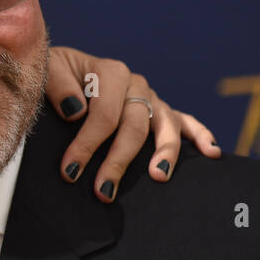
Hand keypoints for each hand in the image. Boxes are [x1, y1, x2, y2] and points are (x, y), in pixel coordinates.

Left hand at [45, 46, 220, 201]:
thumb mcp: (47, 71)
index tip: (70, 172)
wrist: (60, 69)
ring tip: (159, 176)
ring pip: (165, 125)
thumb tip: (76, 111)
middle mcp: (135, 84)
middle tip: (103, 191)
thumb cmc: (52, 75)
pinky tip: (212, 152)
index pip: (103, 113)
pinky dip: (201, 135)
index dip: (87, 144)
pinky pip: (185, 121)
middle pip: (134, 125)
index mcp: (109, 72)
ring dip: (164, 152)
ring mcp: (150, 97)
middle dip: (118, 160)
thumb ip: (57, 86)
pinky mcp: (159, 109)